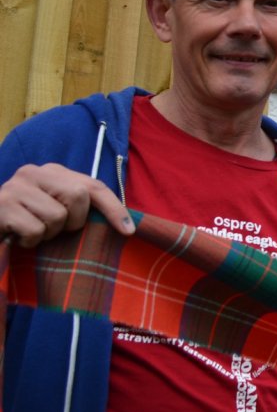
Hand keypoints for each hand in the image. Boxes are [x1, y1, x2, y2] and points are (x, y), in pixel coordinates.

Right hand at [0, 164, 133, 247]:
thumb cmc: (22, 222)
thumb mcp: (52, 210)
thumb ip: (77, 207)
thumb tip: (123, 226)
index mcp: (52, 171)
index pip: (93, 185)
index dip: (114, 208)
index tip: (128, 231)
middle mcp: (33, 172)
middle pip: (78, 196)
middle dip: (72, 221)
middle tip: (54, 229)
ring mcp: (15, 187)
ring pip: (57, 216)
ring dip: (47, 234)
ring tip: (31, 231)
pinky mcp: (2, 205)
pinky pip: (36, 230)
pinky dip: (30, 241)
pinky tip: (16, 236)